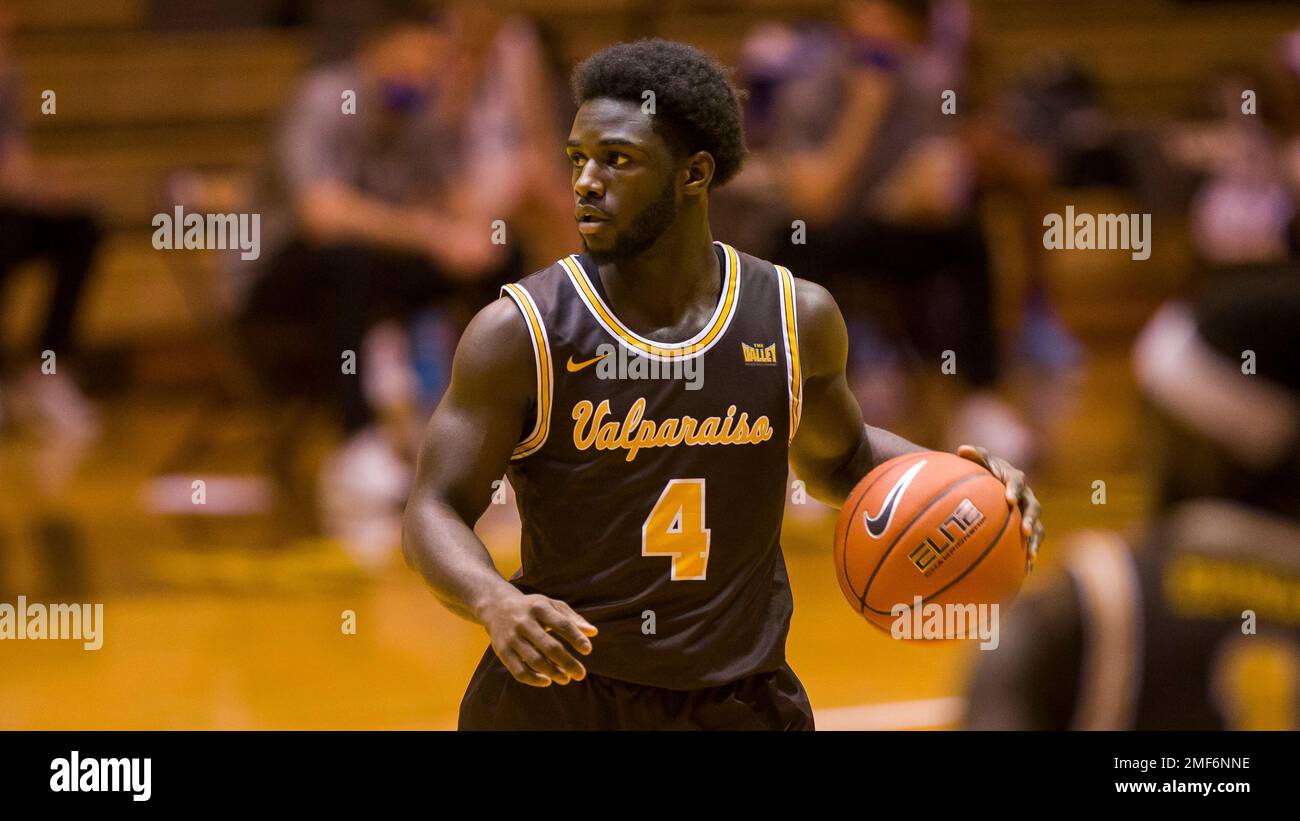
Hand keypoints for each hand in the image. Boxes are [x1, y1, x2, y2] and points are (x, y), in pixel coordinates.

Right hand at [478, 590, 597, 686]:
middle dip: (567, 662)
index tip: (587, 650)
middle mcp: (524, 622)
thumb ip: (572, 618)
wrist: (495, 606)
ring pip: (534, 660)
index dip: (575, 638)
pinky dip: (533, 679)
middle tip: (581, 674)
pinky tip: (547, 681)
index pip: (561, 624)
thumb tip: (593, 633)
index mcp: (539, 607)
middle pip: (549, 646)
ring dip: (552, 672)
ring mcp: (511, 637)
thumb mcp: (551, 605)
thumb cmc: (531, 607)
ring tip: (566, 679)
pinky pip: (518, 670)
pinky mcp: (502, 651)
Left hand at [957, 444, 1043, 572]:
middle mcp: (1026, 496)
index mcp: (1014, 478)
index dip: (1014, 489)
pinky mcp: (1027, 527)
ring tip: (1030, 556)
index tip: (1008, 499)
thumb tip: (962, 449)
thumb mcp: (979, 462)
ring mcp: (1029, 513)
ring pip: (1037, 527)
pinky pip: (1031, 542)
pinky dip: (1028, 554)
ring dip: (1034, 541)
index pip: (1017, 481)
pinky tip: (1024, 572)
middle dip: (1030, 519)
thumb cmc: (983, 471)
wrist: (991, 482)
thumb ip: (974, 455)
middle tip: (1024, 530)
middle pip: (1033, 507)